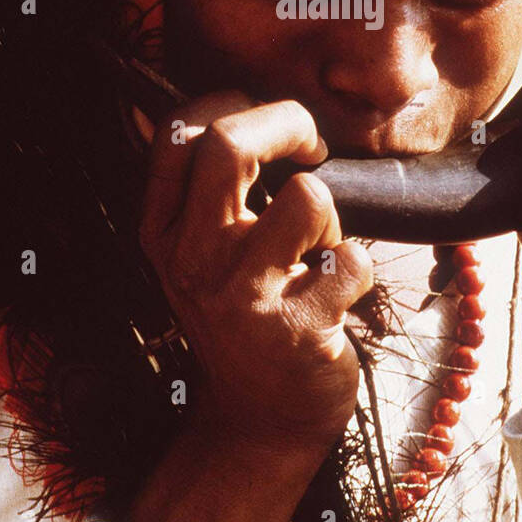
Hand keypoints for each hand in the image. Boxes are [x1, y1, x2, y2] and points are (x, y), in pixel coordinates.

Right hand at [138, 91, 372, 456]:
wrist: (260, 420)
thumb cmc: (243, 313)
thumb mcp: (201, 252)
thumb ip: (207, 186)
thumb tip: (238, 101)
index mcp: (164, 230)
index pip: (179, 131)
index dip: (232, 105)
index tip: (268, 126)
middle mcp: (192, 259)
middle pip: (229, 145)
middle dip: (288, 123)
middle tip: (312, 147)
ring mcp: (242, 297)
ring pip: (309, 198)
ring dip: (332, 215)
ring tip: (319, 249)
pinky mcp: (294, 330)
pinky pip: (352, 260)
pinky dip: (357, 269)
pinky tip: (334, 298)